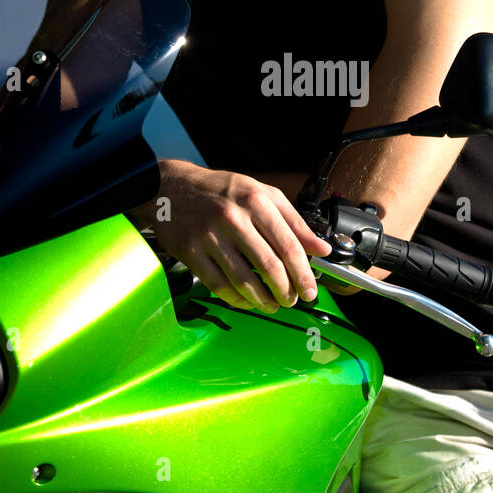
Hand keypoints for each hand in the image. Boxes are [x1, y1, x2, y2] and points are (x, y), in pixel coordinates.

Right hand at [131, 159, 332, 312]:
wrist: (171, 187)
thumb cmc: (221, 191)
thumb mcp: (262, 194)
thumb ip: (294, 221)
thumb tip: (321, 249)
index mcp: (256, 201)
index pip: (288, 245)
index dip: (303, 273)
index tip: (311, 290)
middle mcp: (233, 217)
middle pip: (269, 266)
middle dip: (286, 291)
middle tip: (293, 301)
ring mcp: (209, 235)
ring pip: (243, 280)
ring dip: (263, 300)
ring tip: (272, 305)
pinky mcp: (190, 251)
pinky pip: (218, 285)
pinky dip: (236, 299)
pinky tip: (246, 301)